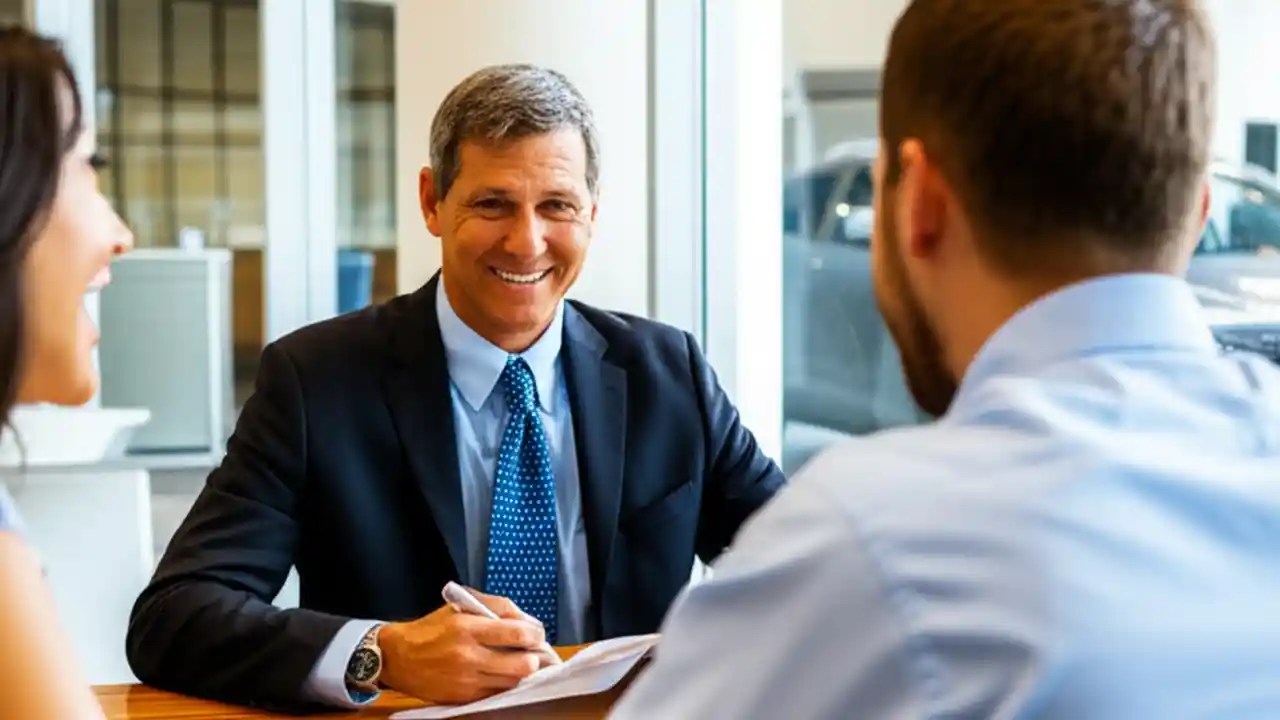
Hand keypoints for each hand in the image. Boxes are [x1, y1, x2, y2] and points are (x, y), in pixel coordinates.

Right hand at [378, 590, 553, 704]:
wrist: (398, 657)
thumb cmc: (431, 629)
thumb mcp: (460, 605)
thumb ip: (496, 606)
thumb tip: (527, 619)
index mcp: (468, 628)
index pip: (517, 633)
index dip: (536, 634)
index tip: (537, 633)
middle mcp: (469, 656)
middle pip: (523, 664)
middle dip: (534, 657)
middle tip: (533, 651)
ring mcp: (467, 680)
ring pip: (513, 681)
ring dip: (521, 672)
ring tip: (518, 660)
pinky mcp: (464, 697)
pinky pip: (497, 693)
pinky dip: (504, 683)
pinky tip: (500, 672)